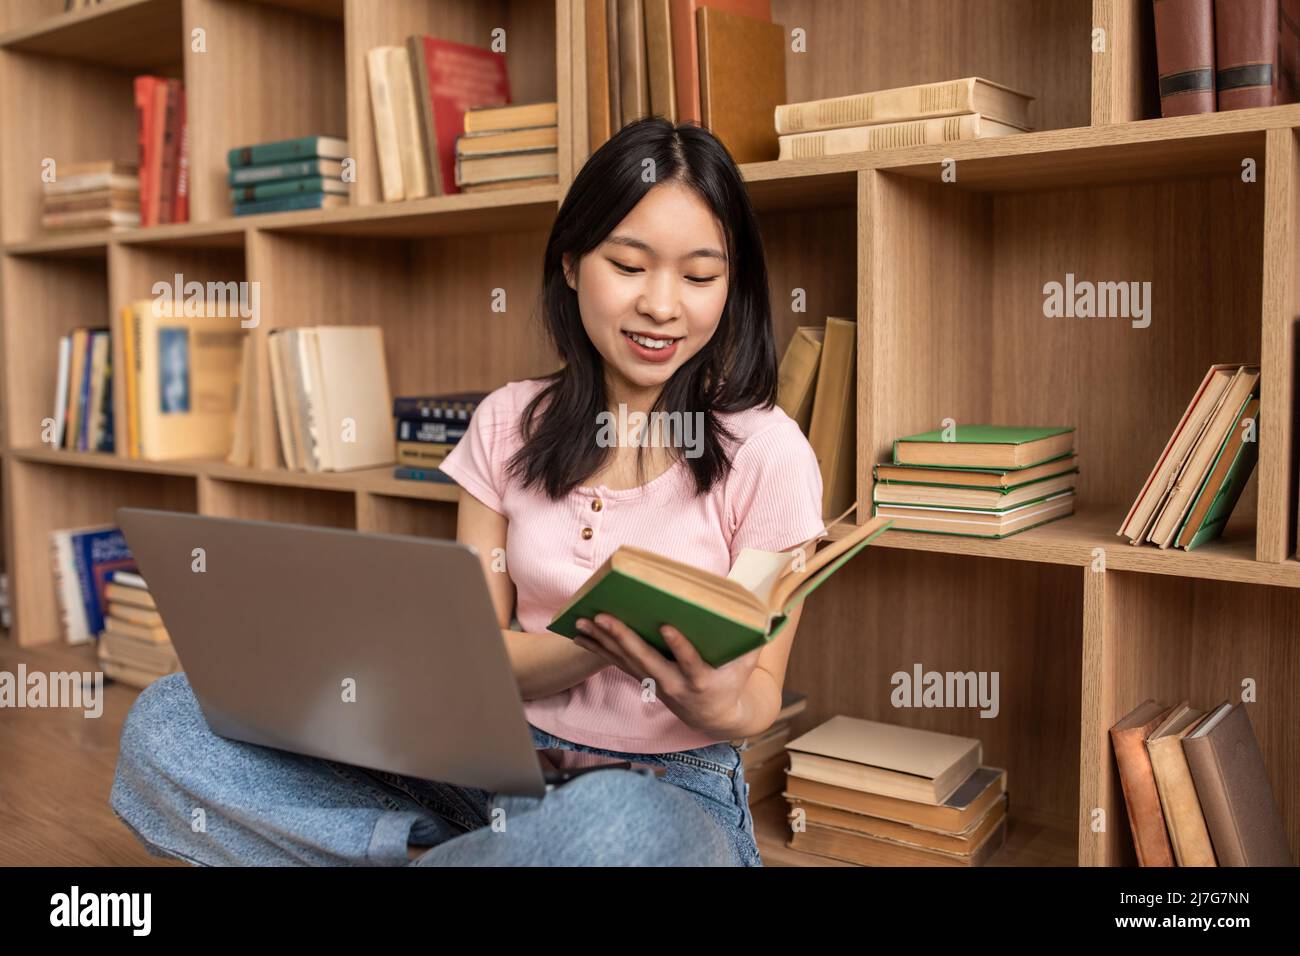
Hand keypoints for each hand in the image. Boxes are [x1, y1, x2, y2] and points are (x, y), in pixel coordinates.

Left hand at [572, 614, 758, 737]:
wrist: (718, 717)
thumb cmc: (733, 681)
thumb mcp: (747, 664)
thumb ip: (754, 639)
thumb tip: (770, 611)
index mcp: (702, 680)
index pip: (690, 662)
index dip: (680, 647)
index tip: (668, 627)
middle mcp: (675, 684)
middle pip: (646, 660)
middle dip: (624, 638)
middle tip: (604, 617)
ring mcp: (656, 683)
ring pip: (626, 661)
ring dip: (602, 642)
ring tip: (583, 621)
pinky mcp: (645, 680)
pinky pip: (618, 663)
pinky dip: (598, 649)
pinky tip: (580, 635)